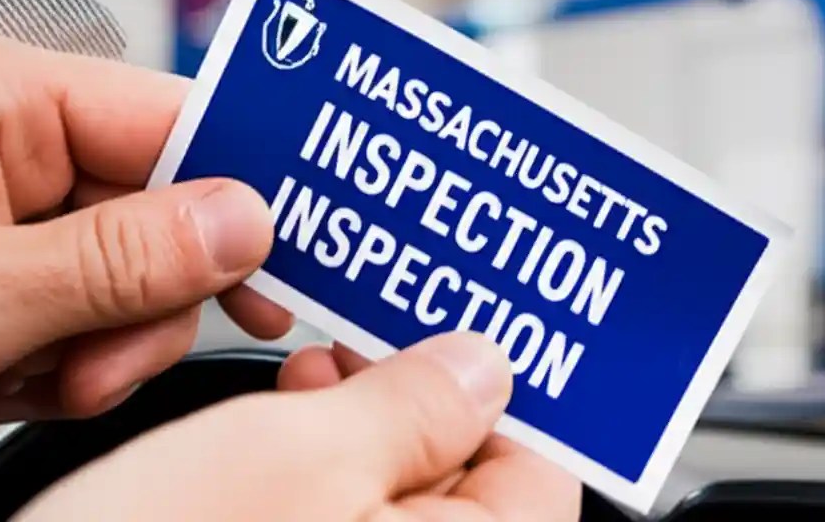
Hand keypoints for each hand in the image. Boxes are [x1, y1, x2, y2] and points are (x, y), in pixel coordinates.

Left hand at [0, 32, 291, 429]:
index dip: (243, 190)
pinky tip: (10, 379)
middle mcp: (12, 135)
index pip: (176, 119)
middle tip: (102, 364)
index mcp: (2, 97)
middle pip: (166, 209)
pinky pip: (94, 303)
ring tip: (34, 381)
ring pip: (137, 269)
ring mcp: (8, 200)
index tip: (294, 254)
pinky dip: (70, 357)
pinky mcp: (4, 256)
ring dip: (105, 345)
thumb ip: (119, 259)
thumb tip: (243, 222)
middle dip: (146, 305)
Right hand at [16, 332, 581, 520]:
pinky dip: (323, 473)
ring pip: (399, 499)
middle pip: (469, 479)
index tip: (462, 324)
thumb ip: (414, 405)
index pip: (543, 466)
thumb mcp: (296, 455)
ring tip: (315, 373)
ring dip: (366, 426)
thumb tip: (484, 365)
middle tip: (374, 329)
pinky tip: (282, 431)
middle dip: (419, 397)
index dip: (502, 384)